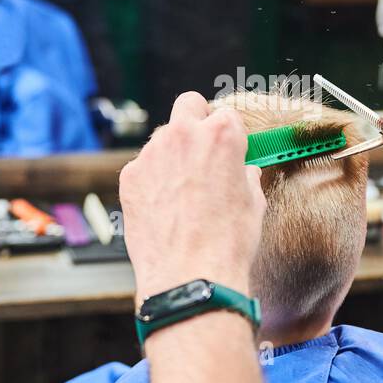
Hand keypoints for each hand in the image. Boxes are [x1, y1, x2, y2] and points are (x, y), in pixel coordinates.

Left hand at [119, 92, 265, 306]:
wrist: (190, 277)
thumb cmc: (227, 244)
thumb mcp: (253, 204)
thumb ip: (245, 177)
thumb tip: (243, 174)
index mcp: (222, 135)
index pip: (227, 115)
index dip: (230, 135)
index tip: (230, 151)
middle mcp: (183, 135)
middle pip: (188, 105)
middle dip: (196, 120)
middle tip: (202, 150)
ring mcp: (151, 154)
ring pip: (162, 137)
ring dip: (172, 153)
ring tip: (182, 191)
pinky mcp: (129, 177)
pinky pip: (143, 166)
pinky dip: (152, 179)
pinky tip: (163, 207)